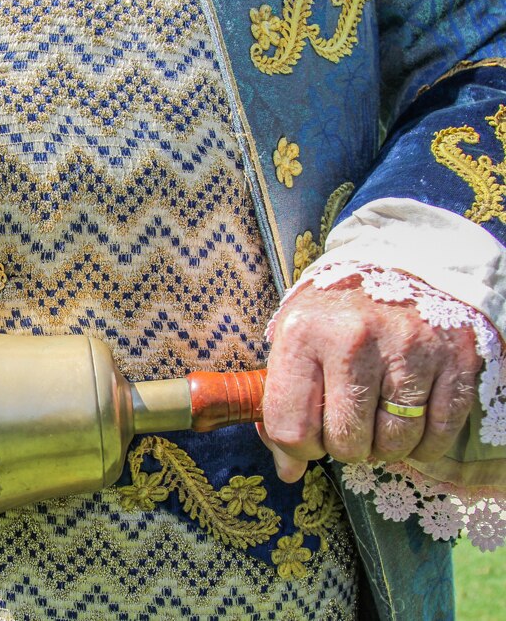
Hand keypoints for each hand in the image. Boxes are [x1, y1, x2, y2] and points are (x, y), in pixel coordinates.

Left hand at [259, 278, 481, 482]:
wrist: (400, 265)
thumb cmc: (336, 314)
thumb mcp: (292, 341)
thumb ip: (280, 404)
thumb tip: (288, 471)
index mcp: (303, 333)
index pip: (291, 426)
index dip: (297, 448)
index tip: (307, 438)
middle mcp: (355, 340)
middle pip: (346, 442)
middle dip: (343, 446)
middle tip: (346, 424)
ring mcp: (410, 348)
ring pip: (394, 443)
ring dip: (384, 446)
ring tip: (376, 418)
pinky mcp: (456, 359)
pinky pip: (438, 434)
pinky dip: (424, 444)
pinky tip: (411, 422)